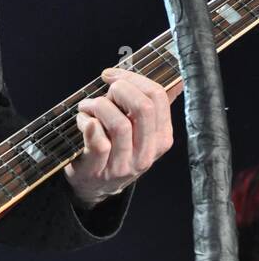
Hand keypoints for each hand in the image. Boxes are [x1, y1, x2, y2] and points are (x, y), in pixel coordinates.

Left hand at [64, 65, 181, 209]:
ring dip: (98, 106)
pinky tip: (83, 121)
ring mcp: (124, 164)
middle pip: (143, 108)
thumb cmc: (116, 149)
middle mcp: (147, 153)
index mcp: (162, 138)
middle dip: (118, 89)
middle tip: (103, 92)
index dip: (133, 78)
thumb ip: (154, 107)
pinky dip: (87, 122)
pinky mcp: (99, 170)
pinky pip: (98, 141)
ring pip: (119, 124)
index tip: (113, 75)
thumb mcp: (140, 131)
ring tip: (87, 107)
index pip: (158, 97)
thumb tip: (176, 79)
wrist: (95, 185)